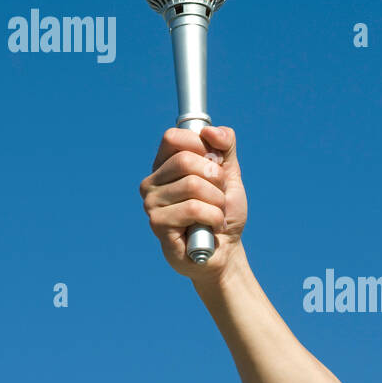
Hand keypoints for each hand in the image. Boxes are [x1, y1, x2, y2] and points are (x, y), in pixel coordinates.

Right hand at [139, 124, 246, 282]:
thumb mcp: (230, 173)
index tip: (214, 165)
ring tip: (216, 215)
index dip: (201, 147)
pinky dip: (214, 218)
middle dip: (216, 178)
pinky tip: (211, 228)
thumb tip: (210, 130)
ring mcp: (151, 203)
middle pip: (186, 160)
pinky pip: (193, 209)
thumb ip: (225, 146)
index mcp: (164, 165)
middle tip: (219, 196)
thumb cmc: (223, 211)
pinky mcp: (158, 224)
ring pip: (193, 186)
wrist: (225, 251)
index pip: (174, 137)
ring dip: (218, 202)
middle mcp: (151, 182)